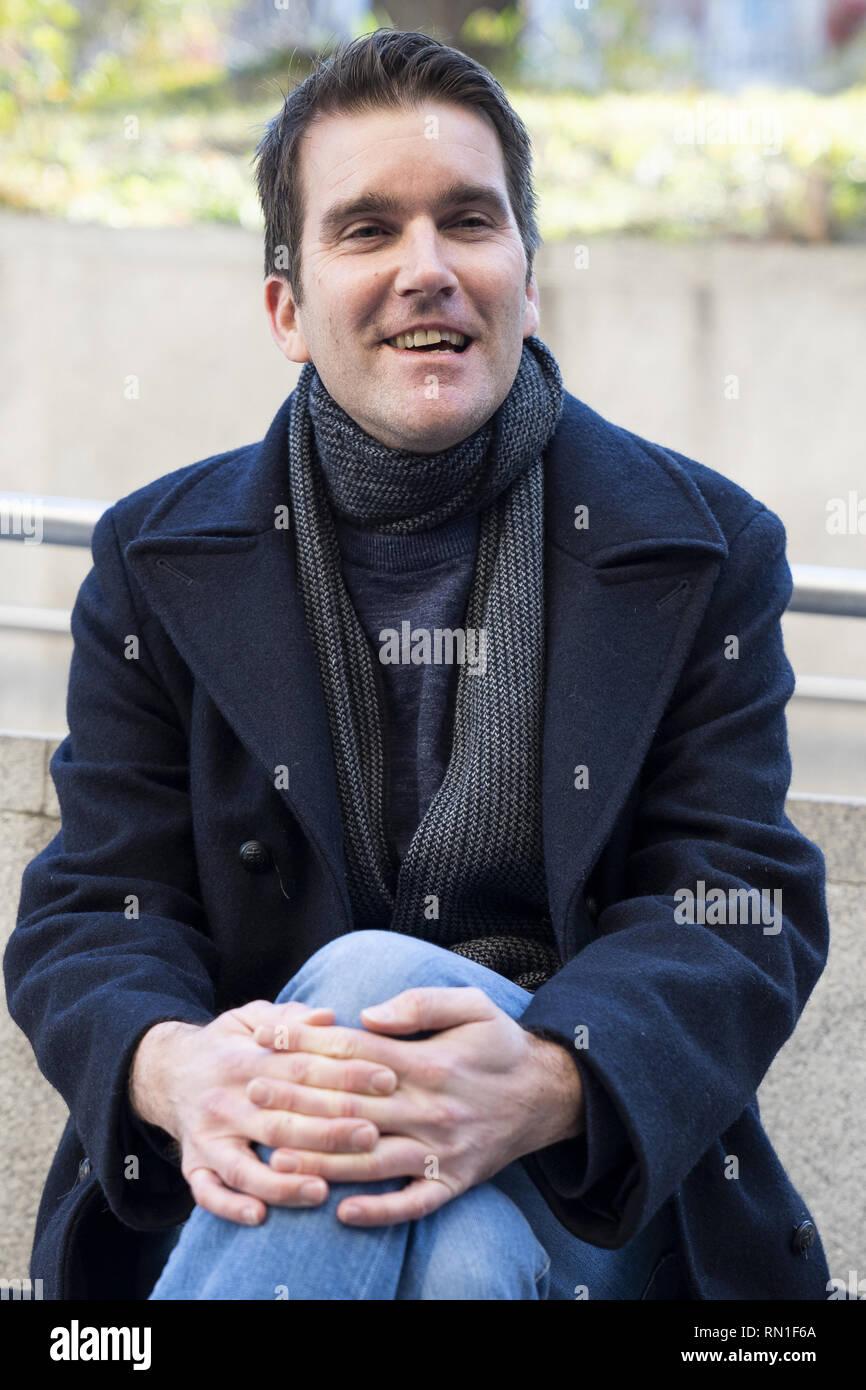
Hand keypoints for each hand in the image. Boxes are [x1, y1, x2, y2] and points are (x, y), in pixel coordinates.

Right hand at [128, 1000, 398, 1224]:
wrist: (166, 1070)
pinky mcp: (191, 1165)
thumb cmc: (228, 1045)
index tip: (387, 1079)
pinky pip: (206, 1193)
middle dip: (328, 1130)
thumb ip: (291, 1017)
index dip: (345, 1074)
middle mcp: (224, 1100)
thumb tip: (330, 1015)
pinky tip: (260, 1216)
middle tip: (372, 1135)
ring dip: (284, 1181)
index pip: (301, 1068)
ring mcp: (207, 1136)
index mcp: (244, 1060)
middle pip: (280, 1120)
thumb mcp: (252, 1017)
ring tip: (324, 1190)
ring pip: (244, 1166)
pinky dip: (230, 1206)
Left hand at [250, 986, 583, 1225]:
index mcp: (430, 1062)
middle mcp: (431, 1108)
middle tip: (254, 1093)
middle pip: (352, 1105)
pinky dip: (378, 1210)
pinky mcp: (453, 1182)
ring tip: (276, 1156)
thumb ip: (420, 1003)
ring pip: (372, 1159)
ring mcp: (441, 1150)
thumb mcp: (472, 1004)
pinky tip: (342, 1213)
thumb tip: (369, 1014)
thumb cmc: (500, 1045)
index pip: (356, 1052)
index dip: (309, 1045)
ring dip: (322, 1159)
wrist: (549, 1095)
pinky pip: (412, 1203)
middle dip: (299, 1099)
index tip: (269, 1039)